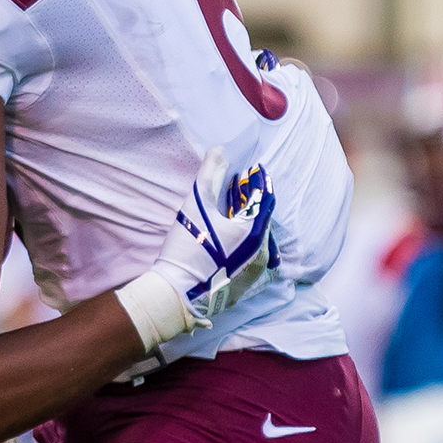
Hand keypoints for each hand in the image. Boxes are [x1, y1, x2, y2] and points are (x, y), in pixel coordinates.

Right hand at [116, 147, 276, 350]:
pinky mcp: (248, 283)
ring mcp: (256, 270)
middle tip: (240, 188)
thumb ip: (210, 175)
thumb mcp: (196, 206)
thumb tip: (220, 151)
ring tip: (234, 212)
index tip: (252, 170)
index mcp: (254, 230)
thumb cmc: (187, 247)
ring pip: (260, 238)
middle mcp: (262, 251)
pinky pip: (254, 256)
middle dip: (253, 201)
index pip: (264, 198)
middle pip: (263, 218)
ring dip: (250, 222)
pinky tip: (230, 239)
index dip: (258, 181)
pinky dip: (247, 242)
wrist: (178, 291)